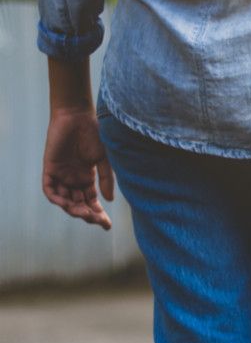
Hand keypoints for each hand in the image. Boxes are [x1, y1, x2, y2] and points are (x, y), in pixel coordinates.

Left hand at [43, 108, 113, 229]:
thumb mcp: (103, 159)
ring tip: (85, 213)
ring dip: (74, 209)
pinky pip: (50, 190)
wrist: (78, 116)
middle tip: (98, 220)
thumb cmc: (94, 134)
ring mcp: (61, 175)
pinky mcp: (50, 169)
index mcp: (87, 178)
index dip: (99, 214)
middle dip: (88, 215)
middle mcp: (73, 180)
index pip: (92, 202)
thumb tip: (108, 200)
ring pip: (65, 201)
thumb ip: (105, 179)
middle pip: (79, 204)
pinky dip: (56, 199)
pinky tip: (67, 204)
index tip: (108, 226)